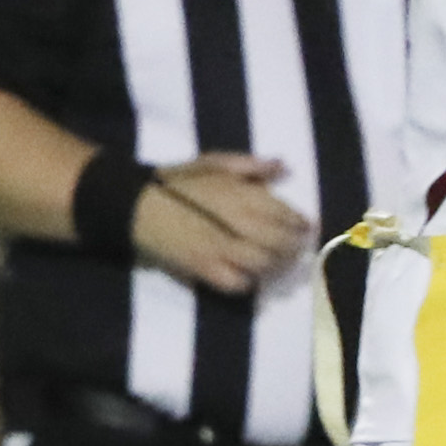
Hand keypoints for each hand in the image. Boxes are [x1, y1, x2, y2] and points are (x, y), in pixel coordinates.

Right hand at [131, 154, 311, 293]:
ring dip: (278, 266)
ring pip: (264, 264)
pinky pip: (237, 283)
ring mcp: (221, 248)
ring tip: (282, 266)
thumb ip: (251, 165)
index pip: (284, 213)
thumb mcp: (213, 161)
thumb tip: (284, 166)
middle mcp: (236, 222)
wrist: (137, 205)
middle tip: (301, 250)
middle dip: (295, 248)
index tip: (308, 227)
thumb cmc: (176, 181)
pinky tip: (252, 278)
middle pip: (279, 242)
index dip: (300, 223)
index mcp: (241, 193)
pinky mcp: (205, 269)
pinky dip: (249, 283)